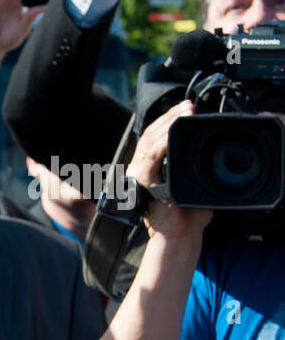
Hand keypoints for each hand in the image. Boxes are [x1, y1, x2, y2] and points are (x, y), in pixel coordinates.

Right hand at [126, 99, 211, 240]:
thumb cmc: (187, 212)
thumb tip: (200, 144)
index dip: (167, 120)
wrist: (181, 234)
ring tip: (184, 113)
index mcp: (149, 168)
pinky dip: (161, 144)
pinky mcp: (142, 183)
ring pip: (148, 142)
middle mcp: (140, 169)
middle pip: (149, 134)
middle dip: (169, 116)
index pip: (153, 137)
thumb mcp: (190, 180)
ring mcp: (139, 175)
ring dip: (166, 124)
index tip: (186, 108)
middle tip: (188, 106)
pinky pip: (150, 158)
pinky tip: (172, 133)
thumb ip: (188, 163)